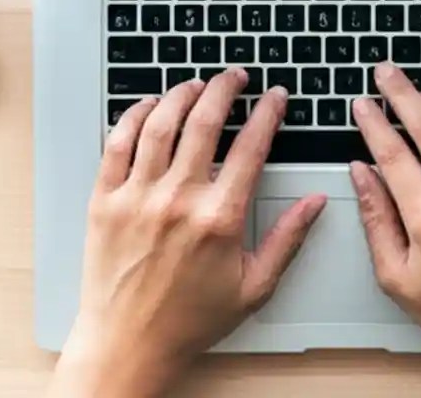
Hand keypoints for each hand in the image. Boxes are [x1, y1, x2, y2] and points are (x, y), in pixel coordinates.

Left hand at [49, 69, 326, 397]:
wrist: (128, 344)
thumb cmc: (189, 321)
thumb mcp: (254, 286)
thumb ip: (288, 238)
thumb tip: (315, 202)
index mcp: (218, 219)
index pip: (251, 146)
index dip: (267, 113)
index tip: (274, 97)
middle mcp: (177, 200)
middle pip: (204, 120)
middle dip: (225, 88)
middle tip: (235, 76)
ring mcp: (137, 197)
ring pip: (160, 123)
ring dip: (181, 94)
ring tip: (196, 84)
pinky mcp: (105, 201)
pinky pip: (117, 143)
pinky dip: (134, 116)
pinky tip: (149, 105)